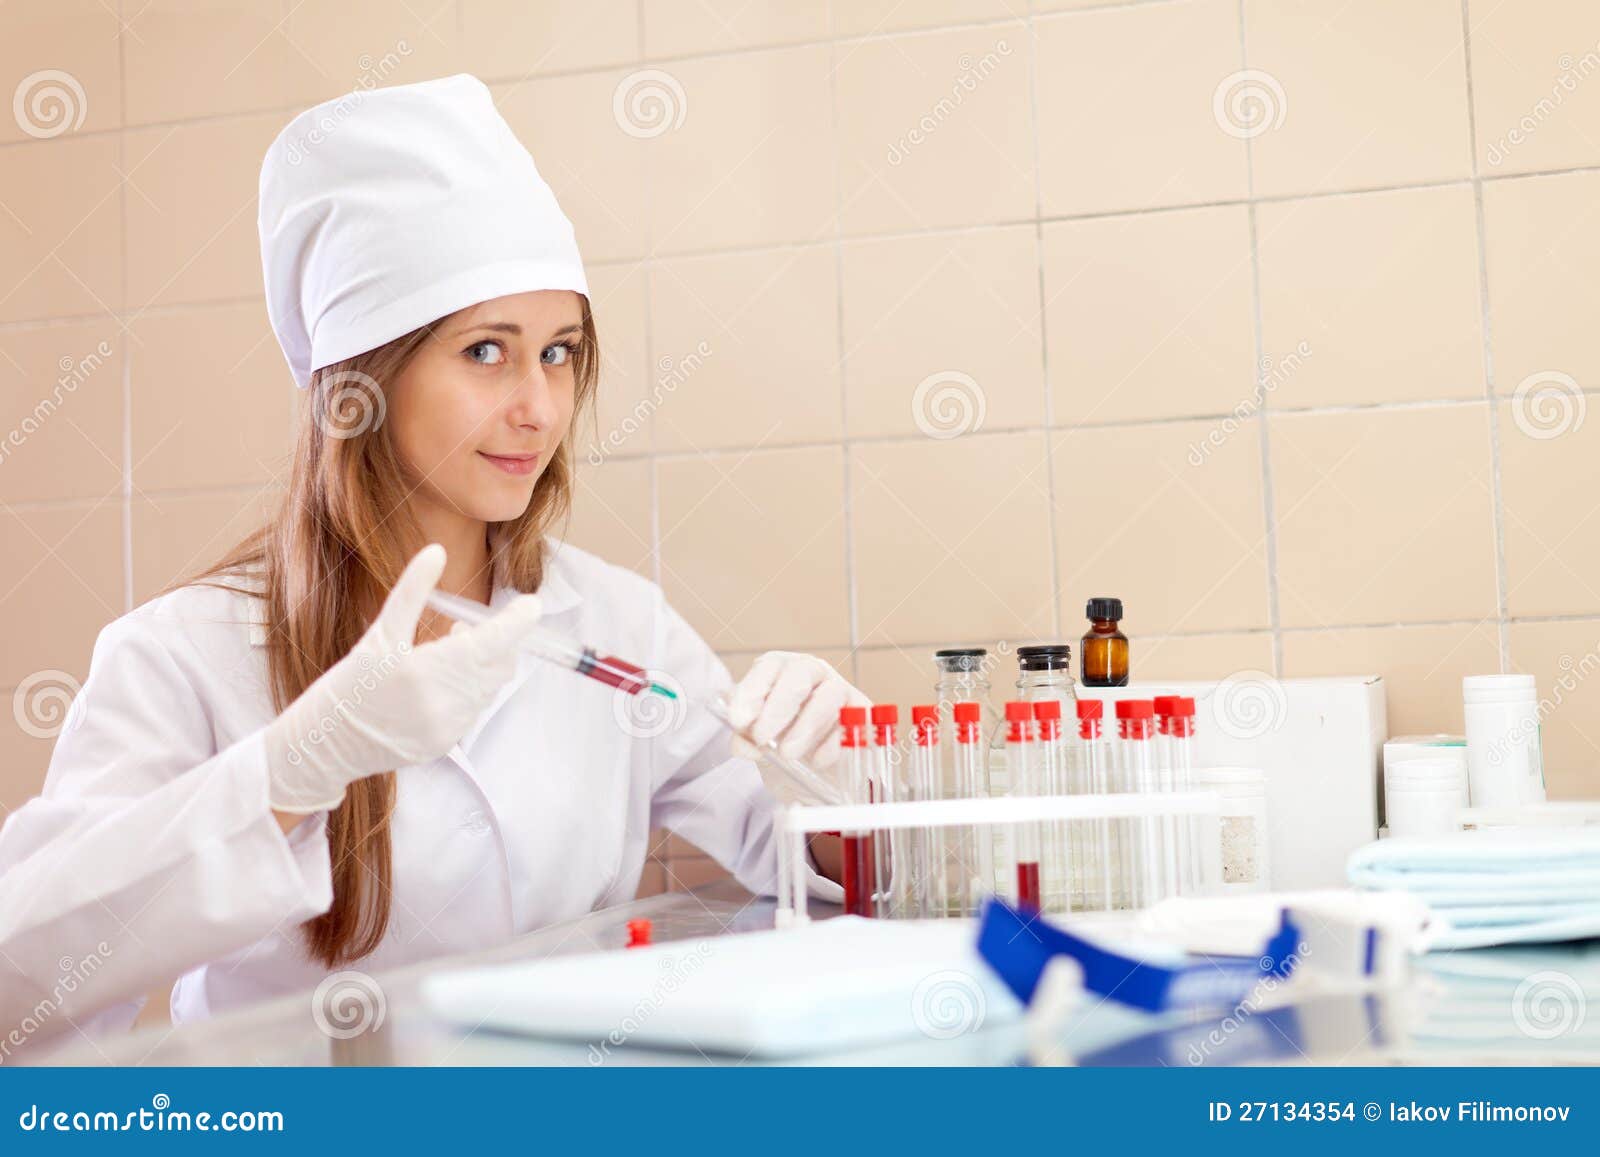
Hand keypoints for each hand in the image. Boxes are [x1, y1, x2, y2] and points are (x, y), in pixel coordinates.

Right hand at [262, 544, 544, 812]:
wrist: (324, 743)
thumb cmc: (349, 683)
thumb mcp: (379, 633)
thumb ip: (412, 590)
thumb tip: (436, 550)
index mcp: (430, 669)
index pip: (495, 641)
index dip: (519, 620)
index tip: (532, 605)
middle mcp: (445, 702)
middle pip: (500, 665)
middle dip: (495, 643)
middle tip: (462, 630)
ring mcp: (447, 727)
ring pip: (488, 689)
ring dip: (480, 667)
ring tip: (445, 655)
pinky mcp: (444, 745)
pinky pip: (473, 712)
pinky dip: (466, 693)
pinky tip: (437, 686)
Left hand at [725, 651, 868, 802]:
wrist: (814, 764)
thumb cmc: (781, 739)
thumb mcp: (757, 739)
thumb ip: (746, 738)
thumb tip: (745, 745)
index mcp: (781, 669)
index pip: (768, 668)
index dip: (752, 691)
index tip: (739, 720)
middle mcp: (812, 672)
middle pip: (800, 674)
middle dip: (778, 706)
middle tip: (761, 737)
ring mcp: (840, 690)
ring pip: (829, 696)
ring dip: (806, 725)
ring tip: (787, 753)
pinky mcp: (862, 714)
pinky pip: (853, 722)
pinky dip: (833, 743)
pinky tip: (816, 761)